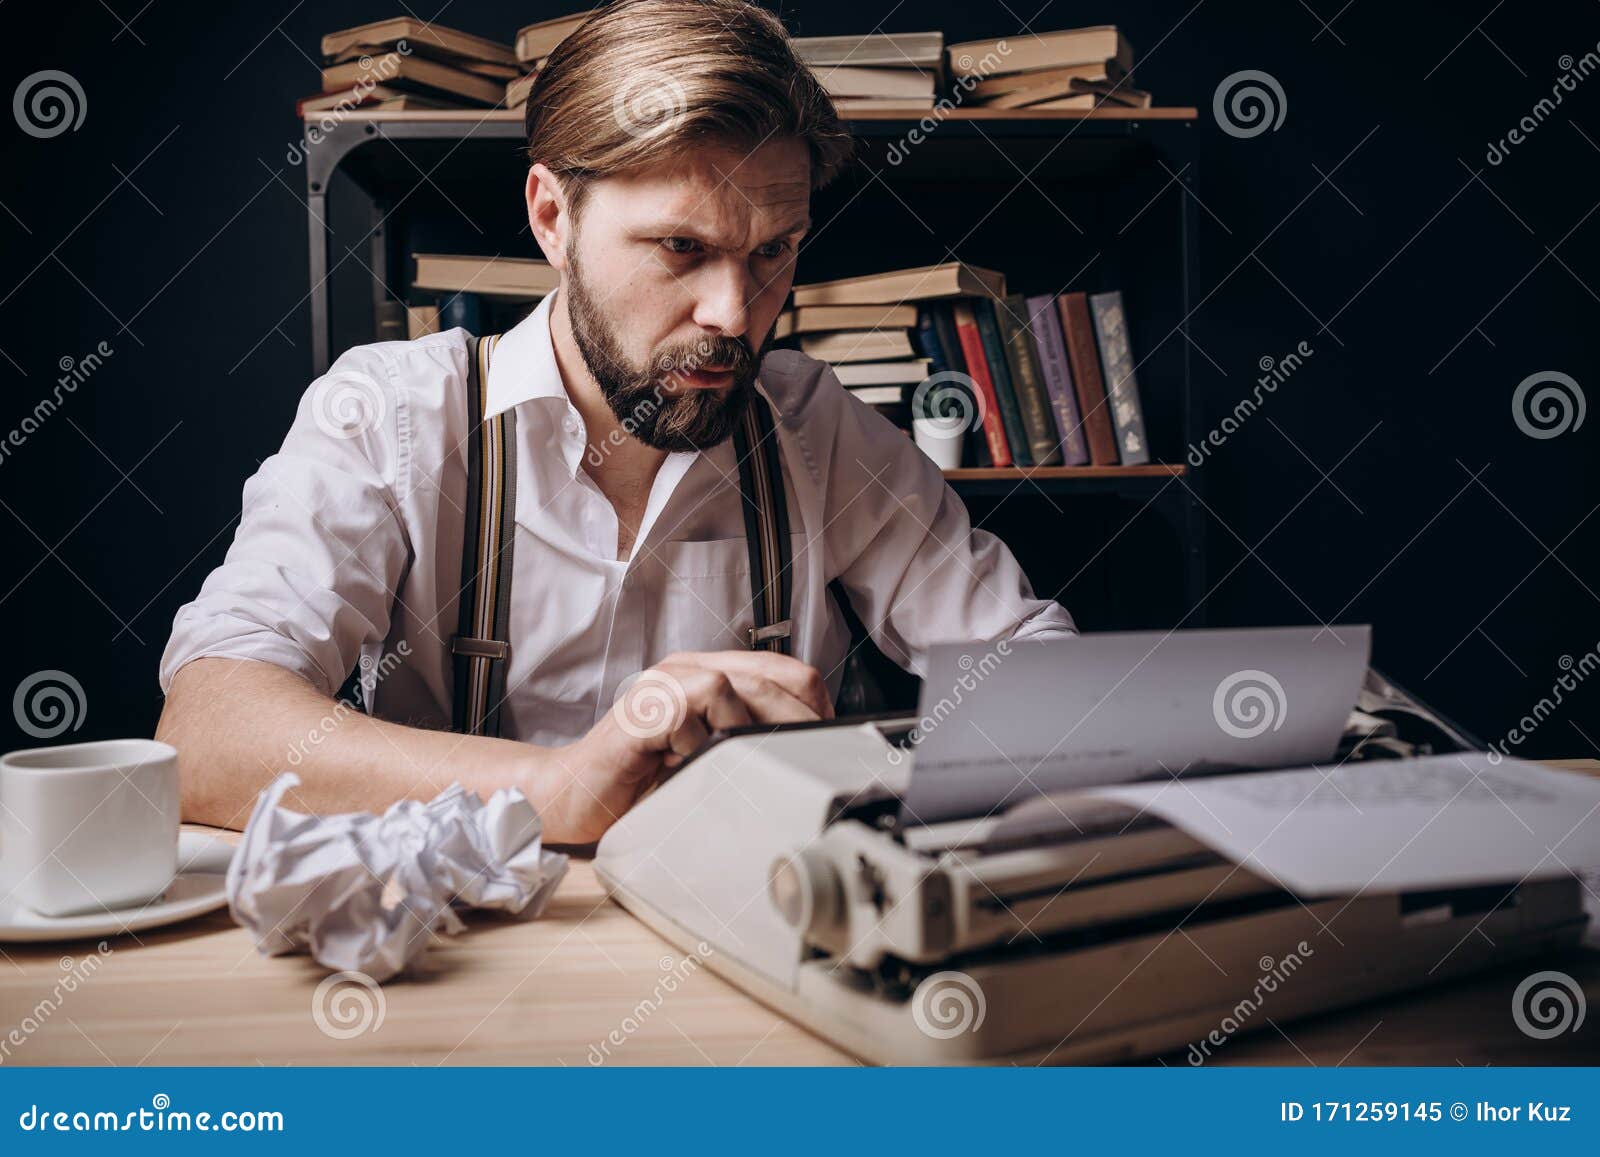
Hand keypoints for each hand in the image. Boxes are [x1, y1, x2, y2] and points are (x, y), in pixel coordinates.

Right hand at [539, 651, 832, 843]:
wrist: (575, 796)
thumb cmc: (641, 780)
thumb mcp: (710, 756)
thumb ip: (747, 739)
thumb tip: (811, 749)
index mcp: (710, 674)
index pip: (787, 672)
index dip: (812, 710)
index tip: (817, 748)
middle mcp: (688, 670)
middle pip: (771, 678)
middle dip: (792, 727)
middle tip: (789, 766)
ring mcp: (663, 684)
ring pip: (733, 686)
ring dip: (745, 734)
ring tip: (732, 765)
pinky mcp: (642, 710)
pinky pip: (691, 711)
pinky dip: (699, 743)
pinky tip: (687, 764)